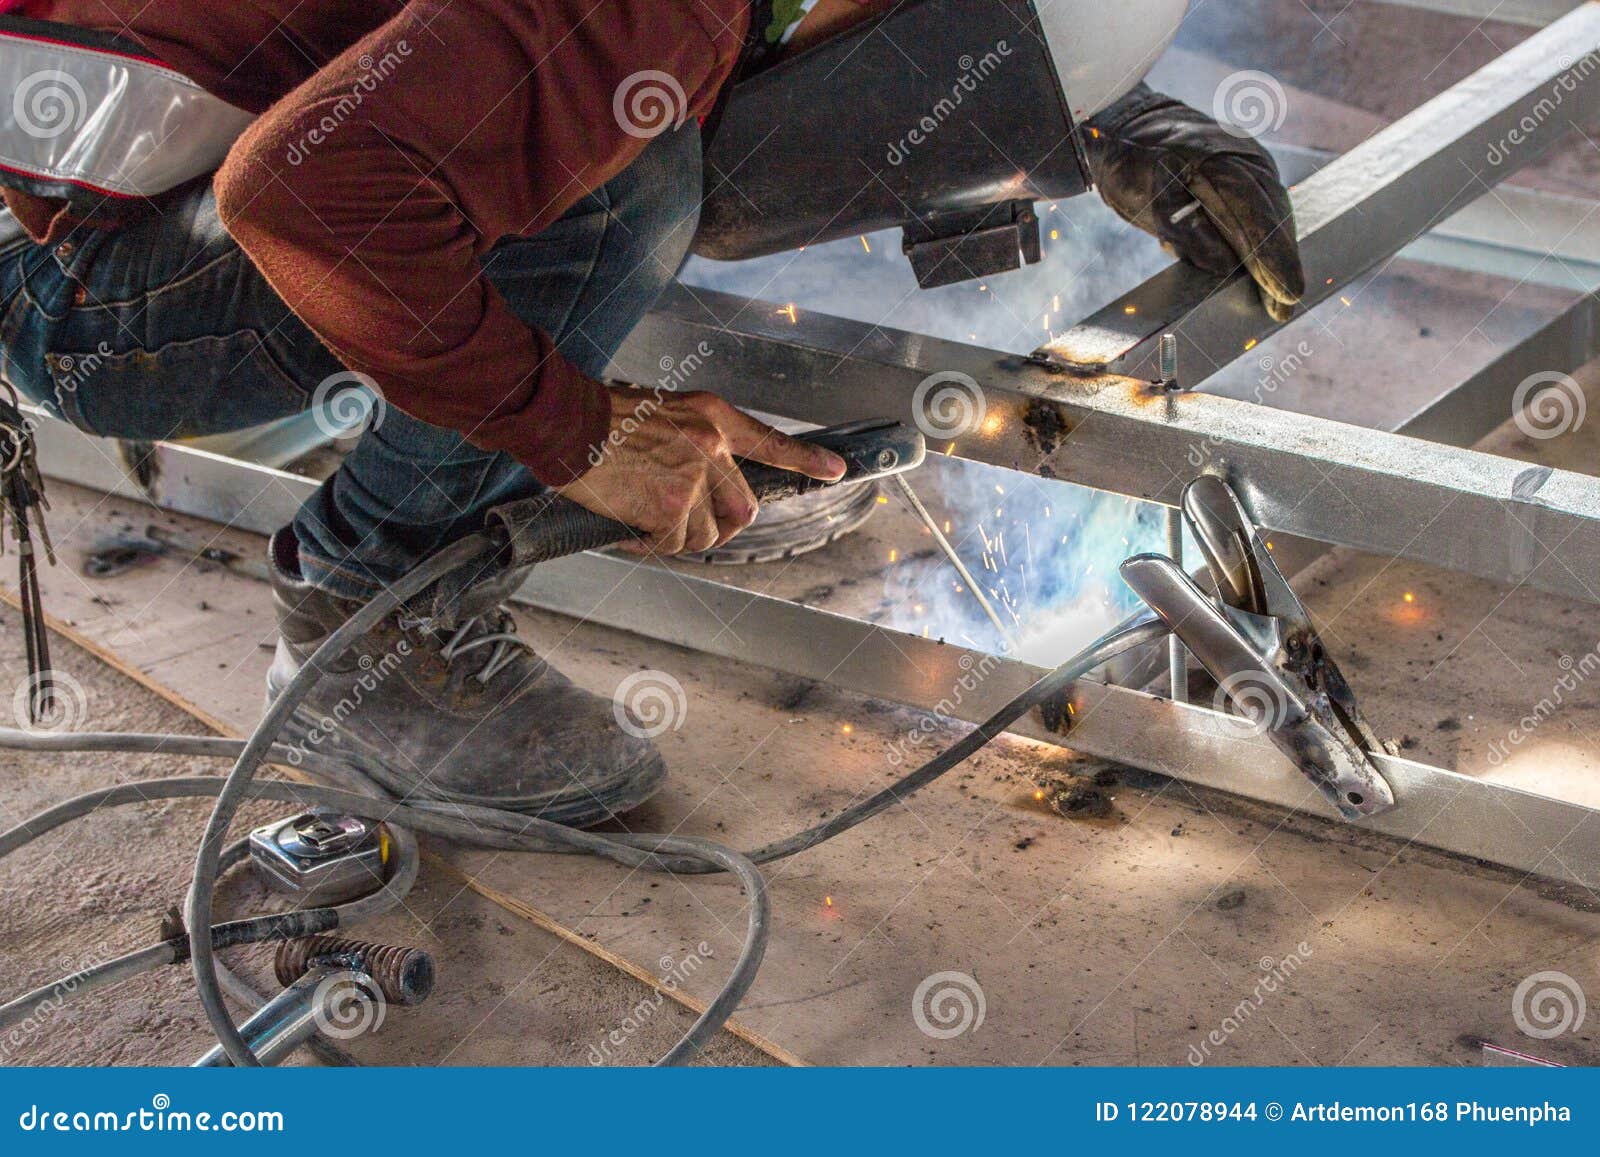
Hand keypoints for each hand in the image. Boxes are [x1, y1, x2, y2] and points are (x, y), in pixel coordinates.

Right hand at [560, 387, 846, 554]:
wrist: (566, 421)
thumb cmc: (602, 417)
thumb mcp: (663, 411)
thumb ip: (694, 442)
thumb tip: (704, 482)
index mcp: (712, 417)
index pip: (771, 441)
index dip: (807, 460)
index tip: (836, 470)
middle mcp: (712, 446)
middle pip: (744, 508)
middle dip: (720, 526)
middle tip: (687, 525)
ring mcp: (693, 477)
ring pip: (707, 534)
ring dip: (678, 537)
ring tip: (645, 521)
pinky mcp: (669, 506)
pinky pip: (673, 544)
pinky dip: (650, 546)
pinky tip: (628, 530)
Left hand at [1084, 85, 1304, 321]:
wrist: (1127, 123)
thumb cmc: (1132, 161)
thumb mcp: (1147, 196)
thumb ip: (1183, 230)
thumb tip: (1224, 265)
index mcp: (1219, 163)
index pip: (1256, 216)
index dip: (1273, 258)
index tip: (1285, 291)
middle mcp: (1243, 160)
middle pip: (1273, 217)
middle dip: (1281, 264)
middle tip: (1284, 308)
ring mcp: (1248, 162)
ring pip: (1273, 213)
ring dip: (1278, 254)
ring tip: (1280, 294)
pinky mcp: (1245, 170)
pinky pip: (1263, 206)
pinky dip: (1266, 237)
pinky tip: (1265, 266)